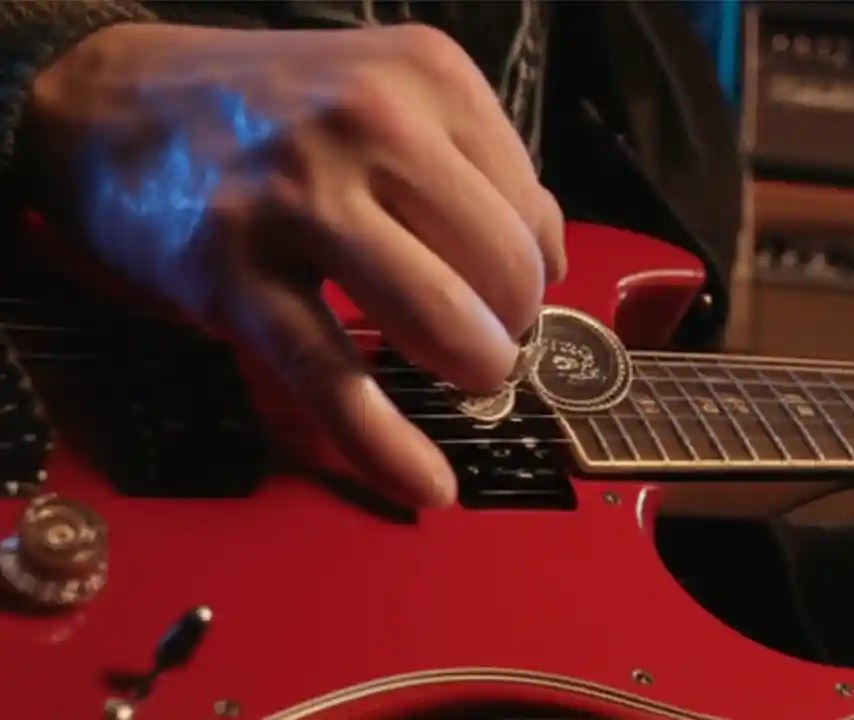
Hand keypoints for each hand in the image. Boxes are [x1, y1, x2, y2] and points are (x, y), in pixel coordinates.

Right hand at [25, 23, 564, 506]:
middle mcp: (369, 125)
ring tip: (461, 374)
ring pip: (441, 324)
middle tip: (487, 337)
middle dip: (510, 327)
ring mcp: (298, 200)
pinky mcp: (234, 275)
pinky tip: (426, 485)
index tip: (505, 290)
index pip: (531, 210)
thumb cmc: (273, 111)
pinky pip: (335, 381)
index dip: (532, 268)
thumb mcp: (387, 90)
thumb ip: (478, 163)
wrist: (114, 103)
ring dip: (473, 373)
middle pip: (504, 271)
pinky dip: (389, 450)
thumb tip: (550, 253)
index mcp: (424, 76)